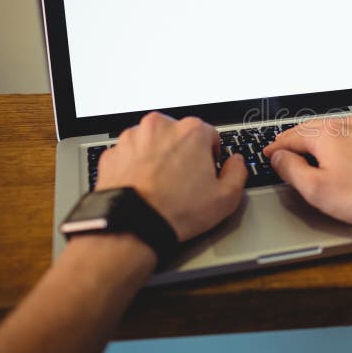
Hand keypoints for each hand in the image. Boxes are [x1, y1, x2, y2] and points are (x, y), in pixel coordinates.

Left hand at [96, 112, 246, 240]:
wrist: (132, 226)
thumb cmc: (176, 210)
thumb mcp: (226, 198)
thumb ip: (239, 172)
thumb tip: (236, 163)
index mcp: (192, 131)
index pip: (210, 136)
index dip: (211, 157)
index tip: (205, 174)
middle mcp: (161, 127)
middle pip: (179, 136)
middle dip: (184, 154)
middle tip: (184, 183)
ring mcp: (133, 138)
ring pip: (153, 143)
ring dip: (159, 158)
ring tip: (162, 187)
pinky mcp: (112, 152)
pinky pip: (130, 156)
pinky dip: (136, 167)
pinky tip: (143, 187)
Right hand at [262, 116, 351, 227]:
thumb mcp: (316, 189)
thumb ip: (291, 170)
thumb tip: (278, 157)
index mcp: (325, 133)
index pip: (289, 136)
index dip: (274, 148)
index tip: (266, 155)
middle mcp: (345, 124)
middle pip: (310, 128)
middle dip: (293, 140)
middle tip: (281, 152)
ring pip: (330, 129)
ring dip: (314, 140)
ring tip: (305, 153)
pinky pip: (349, 134)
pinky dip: (335, 142)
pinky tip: (337, 155)